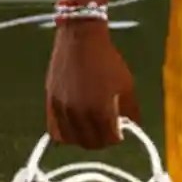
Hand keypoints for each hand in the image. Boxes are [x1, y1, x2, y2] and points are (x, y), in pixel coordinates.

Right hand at [45, 21, 140, 148]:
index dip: (116, 138)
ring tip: (91, 130)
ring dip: (83, 139)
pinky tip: (74, 127)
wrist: (80, 38)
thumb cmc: (107, 59)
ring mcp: (61, 109)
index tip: (120, 132)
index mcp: (99, 110)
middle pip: (90, 143)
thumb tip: (131, 126)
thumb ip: (130, 109)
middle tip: (107, 132)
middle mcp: (78, 114)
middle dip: (102, 141)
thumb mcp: (126, 83)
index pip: (108, 139)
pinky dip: (65, 134)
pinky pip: (54, 130)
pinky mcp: (50, 103)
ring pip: (71, 140)